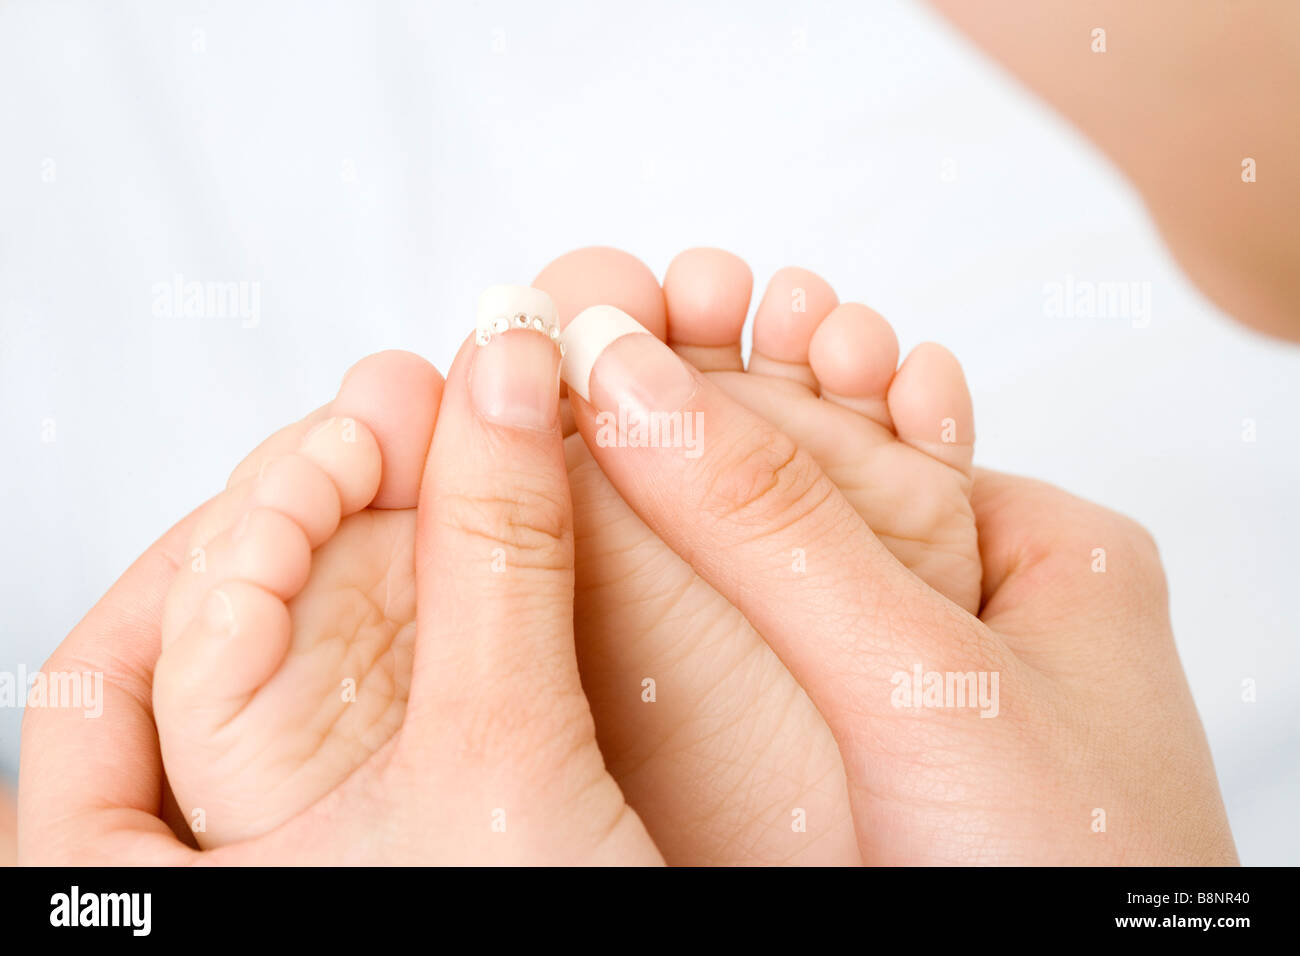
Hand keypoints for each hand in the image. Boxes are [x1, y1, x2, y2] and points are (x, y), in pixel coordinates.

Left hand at [19, 336, 659, 864]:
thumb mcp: (498, 764)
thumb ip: (493, 564)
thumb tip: (497, 381)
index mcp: (167, 877)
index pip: (114, 670)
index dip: (229, 530)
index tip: (343, 444)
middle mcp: (251, 835)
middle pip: (232, 632)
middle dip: (319, 508)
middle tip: (407, 424)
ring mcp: (351, 805)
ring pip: (336, 641)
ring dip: (402, 534)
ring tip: (468, 443)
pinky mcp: (444, 786)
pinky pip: (428, 664)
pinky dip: (465, 586)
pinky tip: (514, 526)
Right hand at [560, 314, 1236, 863]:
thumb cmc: (1072, 887)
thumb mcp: (922, 684)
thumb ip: (776, 529)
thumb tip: (622, 378)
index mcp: (1044, 547)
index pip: (858, 419)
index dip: (723, 376)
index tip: (603, 335)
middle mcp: (977, 605)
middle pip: (808, 484)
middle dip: (692, 418)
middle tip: (579, 344)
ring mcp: (913, 683)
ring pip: (773, 567)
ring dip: (676, 502)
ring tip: (587, 414)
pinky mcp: (859, 755)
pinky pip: (758, 650)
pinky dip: (686, 602)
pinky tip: (623, 561)